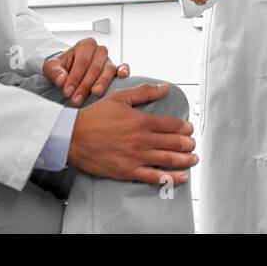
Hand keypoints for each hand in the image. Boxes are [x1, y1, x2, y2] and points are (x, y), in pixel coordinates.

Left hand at [42, 37, 128, 106]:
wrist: (68, 71)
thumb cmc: (61, 68)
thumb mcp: (51, 67)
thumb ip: (55, 72)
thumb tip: (62, 80)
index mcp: (85, 45)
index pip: (82, 62)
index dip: (75, 77)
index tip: (67, 91)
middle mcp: (99, 50)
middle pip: (95, 68)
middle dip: (85, 85)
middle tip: (76, 99)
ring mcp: (109, 59)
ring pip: (108, 70)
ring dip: (102, 83)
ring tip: (95, 94)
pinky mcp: (116, 68)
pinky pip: (123, 67)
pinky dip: (124, 71)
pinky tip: (122, 77)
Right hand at [66, 83, 196, 185]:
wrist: (72, 137)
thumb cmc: (94, 116)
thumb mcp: (120, 98)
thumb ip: (144, 92)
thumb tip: (165, 88)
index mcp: (141, 120)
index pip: (172, 125)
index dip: (184, 128)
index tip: (189, 129)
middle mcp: (141, 139)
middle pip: (174, 143)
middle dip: (188, 144)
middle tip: (193, 145)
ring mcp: (136, 156)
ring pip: (168, 159)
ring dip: (185, 160)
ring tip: (194, 159)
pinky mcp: (128, 171)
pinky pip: (154, 177)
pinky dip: (171, 178)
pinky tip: (182, 177)